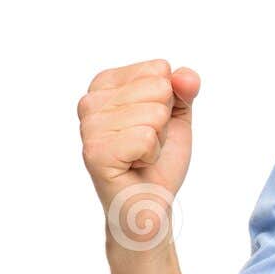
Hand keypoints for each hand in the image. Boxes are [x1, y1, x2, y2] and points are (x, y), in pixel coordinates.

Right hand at [79, 59, 199, 244]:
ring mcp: (88, 127)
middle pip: (158, 89)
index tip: (151, 125)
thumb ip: (184, 90)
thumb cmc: (158, 161)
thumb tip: (186, 76)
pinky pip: (146, 137)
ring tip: (139, 157)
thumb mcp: (177, 118)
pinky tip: (134, 166)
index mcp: (105, 84)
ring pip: (154, 114)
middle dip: (164, 123)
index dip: (168, 102)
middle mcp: (90, 101)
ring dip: (157, 142)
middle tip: (147, 145)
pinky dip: (151, 156)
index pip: (158, 69)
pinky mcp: (95, 152)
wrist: (149, 204)